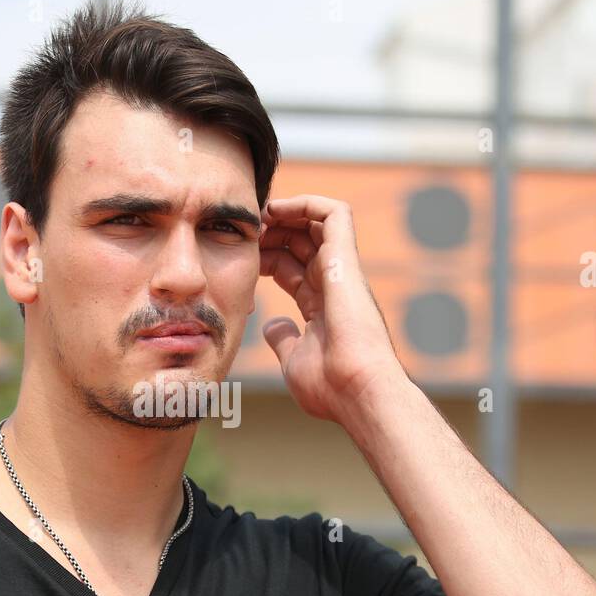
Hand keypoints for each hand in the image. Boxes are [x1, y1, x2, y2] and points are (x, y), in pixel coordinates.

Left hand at [258, 194, 404, 422]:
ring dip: (284, 213)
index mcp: (321, 305)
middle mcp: (333, 283)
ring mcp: (341, 270)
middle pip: (301, 241)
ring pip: (317, 222)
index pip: (291, 267)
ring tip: (256, 218)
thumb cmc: (330, 386)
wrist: (357, 392)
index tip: (239, 259)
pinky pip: (335, 213)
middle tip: (242, 235)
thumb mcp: (294, 359)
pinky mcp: (346, 260)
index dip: (265, 257)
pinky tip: (276, 209)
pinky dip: (307, 202)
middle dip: (270, 232)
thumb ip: (284, 339)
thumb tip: (273, 325)